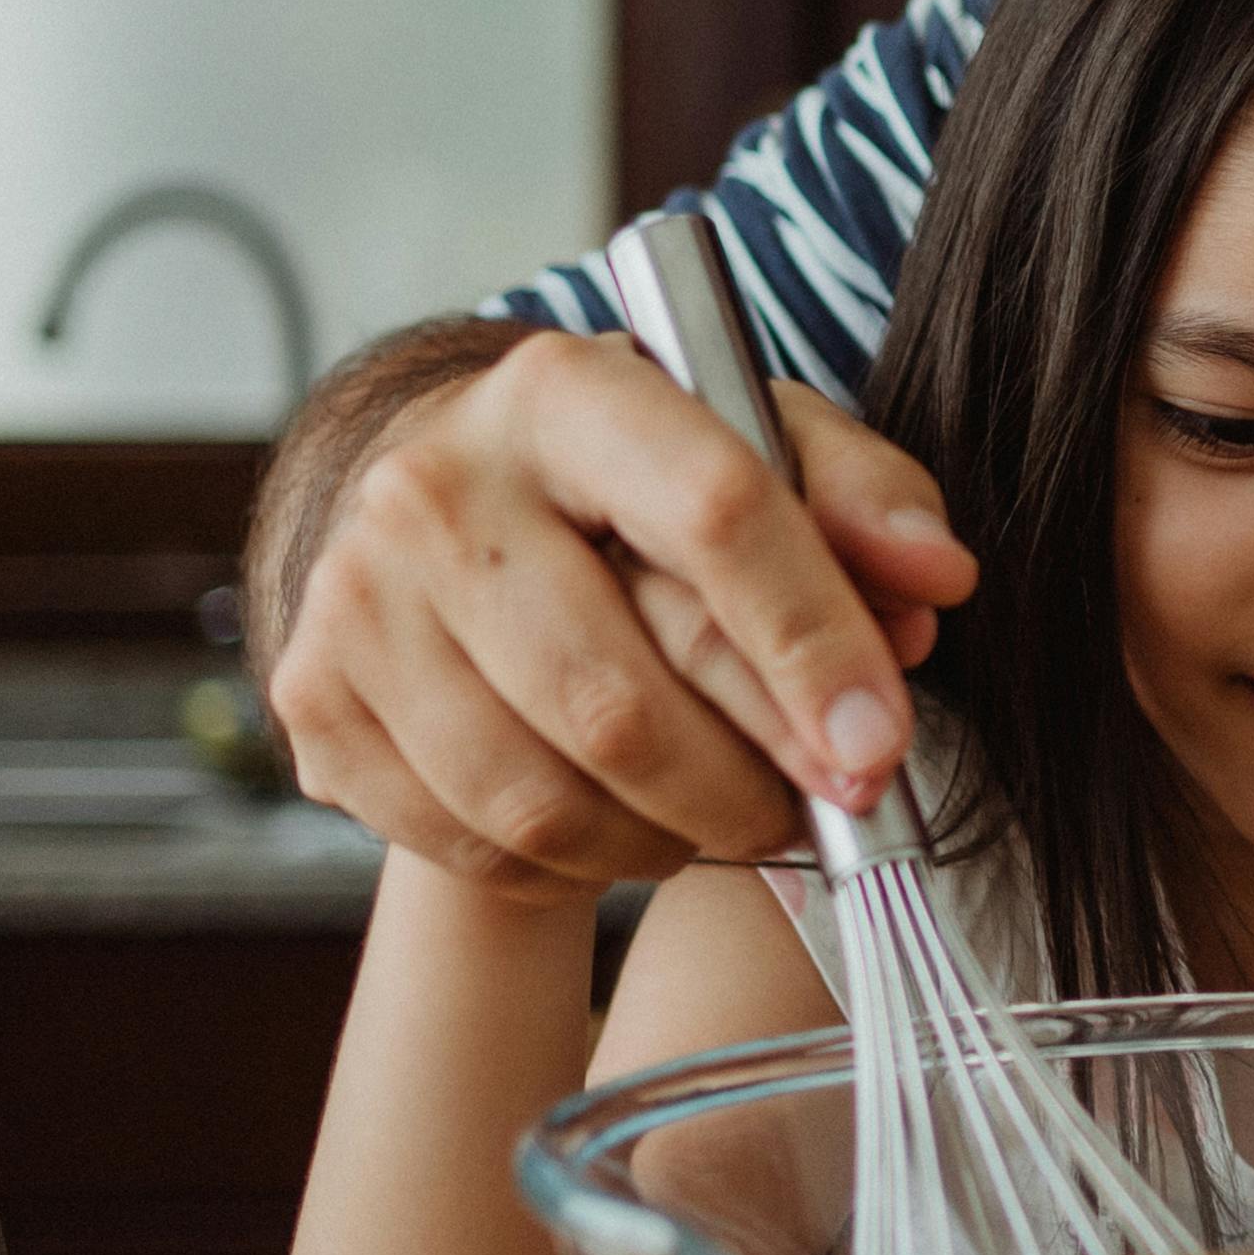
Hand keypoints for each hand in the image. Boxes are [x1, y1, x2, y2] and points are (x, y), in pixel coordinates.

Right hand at [264, 331, 979, 902]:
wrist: (438, 505)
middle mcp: (434, 485)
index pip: (713, 516)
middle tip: (824, 806)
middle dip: (751, 782)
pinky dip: (577, 862)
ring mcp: (355, 599)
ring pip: (545, 797)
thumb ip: (862, 500)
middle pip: (618, 696)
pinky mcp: (318, 700)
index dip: (811, 645)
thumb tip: (936, 576)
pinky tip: (623, 819)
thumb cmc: (629, 483)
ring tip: (726, 812)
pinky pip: (478, 842)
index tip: (881, 744)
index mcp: (563, 392)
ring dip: (670, 838)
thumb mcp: (758, 446)